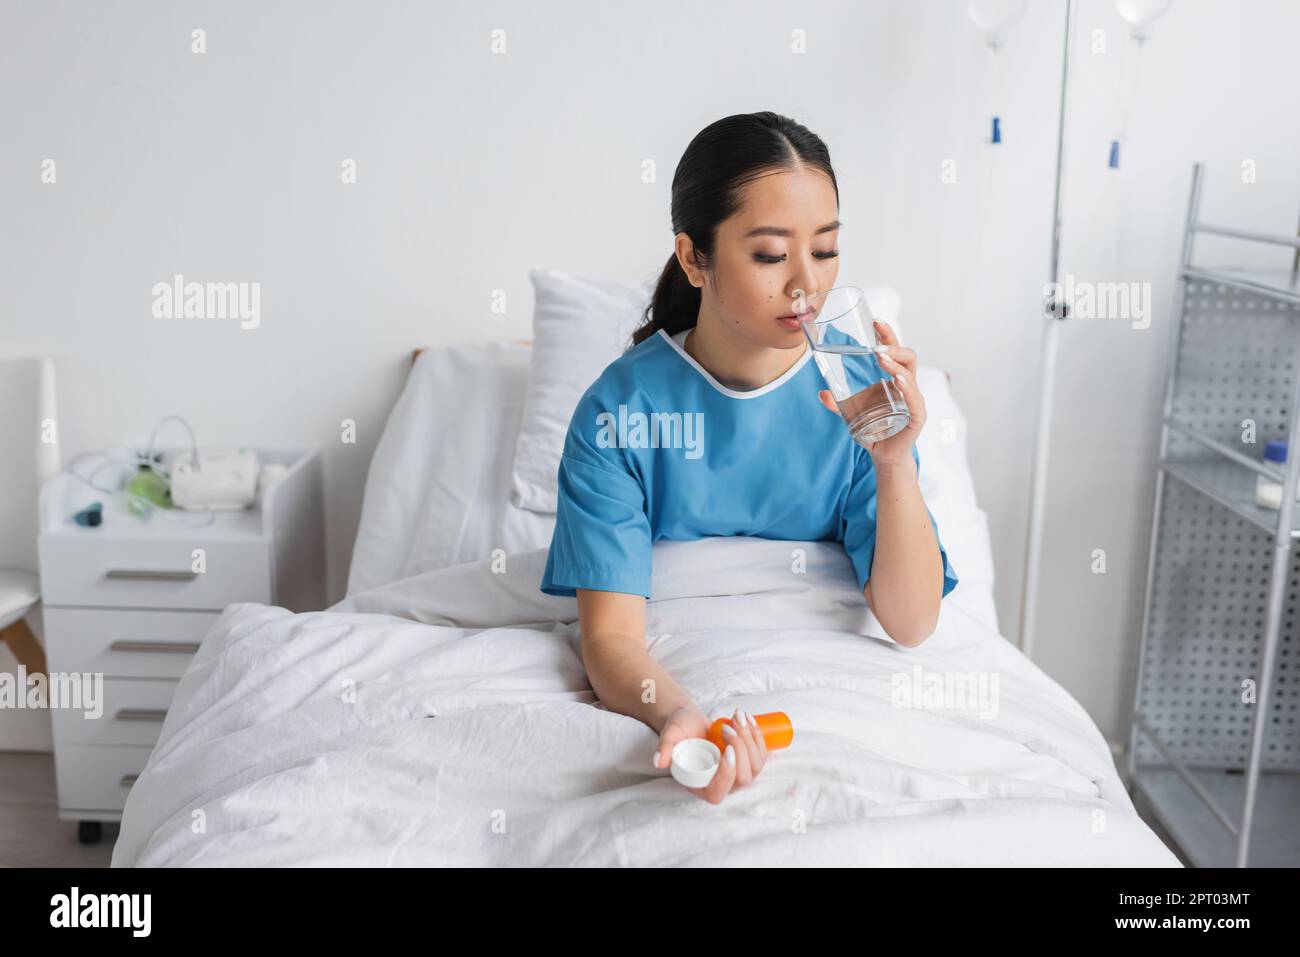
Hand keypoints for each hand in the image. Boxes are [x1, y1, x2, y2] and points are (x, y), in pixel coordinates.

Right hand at [653, 705, 768, 803]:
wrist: (691, 721)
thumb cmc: (679, 731)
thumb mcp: (670, 736)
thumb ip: (664, 748)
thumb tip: (659, 762)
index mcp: (701, 786)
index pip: (719, 792)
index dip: (727, 775)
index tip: (727, 751)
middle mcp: (723, 785)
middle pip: (743, 778)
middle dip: (741, 749)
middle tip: (727, 727)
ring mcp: (738, 774)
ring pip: (755, 766)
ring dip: (750, 739)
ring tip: (736, 717)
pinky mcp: (748, 760)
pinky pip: (761, 753)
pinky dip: (757, 734)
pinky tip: (747, 718)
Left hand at [817, 317, 925, 468]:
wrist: (883, 455)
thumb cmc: (873, 430)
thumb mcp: (851, 414)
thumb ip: (838, 403)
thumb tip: (822, 393)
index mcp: (894, 379)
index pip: (894, 351)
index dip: (887, 335)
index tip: (874, 321)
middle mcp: (907, 385)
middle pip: (907, 356)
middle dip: (893, 345)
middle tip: (875, 342)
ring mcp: (913, 400)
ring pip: (910, 373)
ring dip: (894, 363)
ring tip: (880, 357)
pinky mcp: (917, 416)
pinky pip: (914, 398)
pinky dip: (906, 388)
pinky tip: (896, 380)